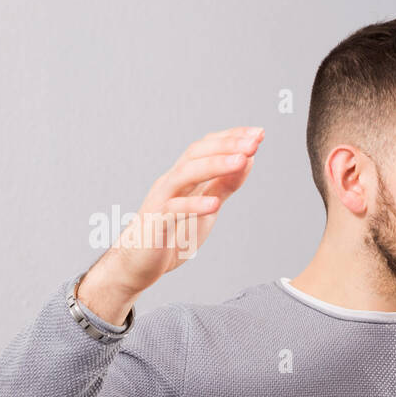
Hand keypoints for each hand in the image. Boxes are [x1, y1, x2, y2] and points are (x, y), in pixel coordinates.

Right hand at [83, 125, 264, 306]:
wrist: (137, 263)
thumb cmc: (173, 233)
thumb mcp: (207, 206)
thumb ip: (224, 185)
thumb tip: (247, 159)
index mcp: (183, 178)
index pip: (205, 148)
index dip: (231, 138)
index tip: (258, 133)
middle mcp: (171, 183)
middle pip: (196, 155)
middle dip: (227, 145)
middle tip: (255, 141)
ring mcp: (161, 202)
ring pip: (185, 175)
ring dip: (215, 165)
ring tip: (242, 160)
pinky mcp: (155, 224)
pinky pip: (173, 211)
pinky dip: (194, 206)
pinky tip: (214, 204)